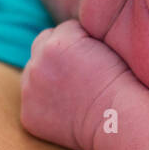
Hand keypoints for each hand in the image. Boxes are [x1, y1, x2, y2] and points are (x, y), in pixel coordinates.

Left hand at [20, 20, 133, 149]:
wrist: (119, 119)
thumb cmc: (120, 82)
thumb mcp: (103, 43)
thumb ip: (78, 35)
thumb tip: (67, 36)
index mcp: (55, 43)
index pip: (63, 30)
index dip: (80, 41)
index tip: (93, 56)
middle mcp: (36, 64)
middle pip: (41, 46)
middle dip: (57, 54)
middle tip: (79, 71)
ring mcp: (29, 91)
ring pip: (34, 72)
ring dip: (47, 76)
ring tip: (74, 90)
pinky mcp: (28, 114)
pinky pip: (33, 100)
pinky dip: (46, 103)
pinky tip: (67, 108)